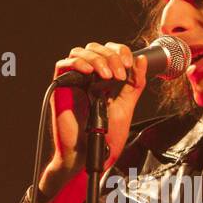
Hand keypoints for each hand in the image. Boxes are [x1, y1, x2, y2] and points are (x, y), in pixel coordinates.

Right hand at [48, 42, 147, 174]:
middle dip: (110, 56)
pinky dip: (77, 63)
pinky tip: (89, 73)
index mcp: (103, 78)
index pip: (109, 51)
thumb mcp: (126, 106)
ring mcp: (74, 81)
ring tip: (106, 76)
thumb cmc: (106, 135)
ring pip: (79, 52)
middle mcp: (88, 77)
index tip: (129, 65)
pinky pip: (62, 64)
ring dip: (96, 59)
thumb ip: (134, 84)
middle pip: (95, 47)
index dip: (119, 51)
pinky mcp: (60, 88)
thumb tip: (142, 60)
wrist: (91, 154)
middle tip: (119, 75)